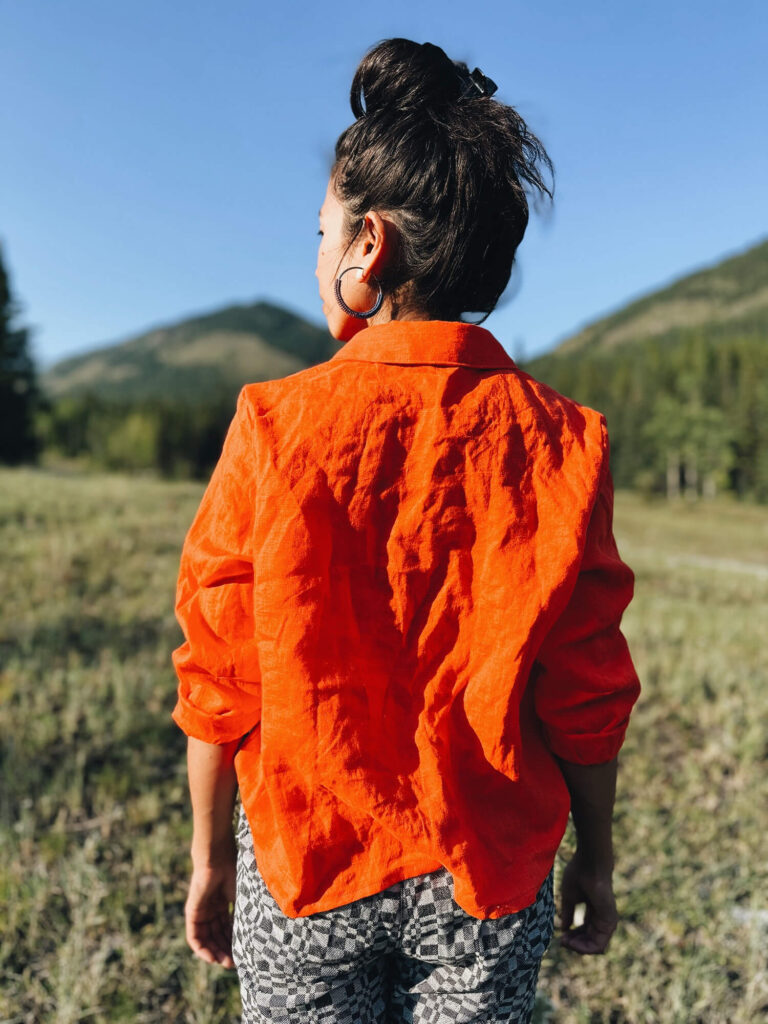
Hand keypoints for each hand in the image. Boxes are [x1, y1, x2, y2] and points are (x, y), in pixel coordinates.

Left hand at [185, 853, 236, 968]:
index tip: (244, 952)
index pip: (228, 927)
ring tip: (226, 963)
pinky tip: (212, 958)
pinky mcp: (192, 912)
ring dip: (215, 952)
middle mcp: (212, 908)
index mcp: (224, 902)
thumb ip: (246, 913)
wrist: (218, 857)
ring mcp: (202, 911)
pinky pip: (194, 936)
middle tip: (235, 963)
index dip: (234, 940)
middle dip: (226, 949)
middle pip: (217, 935)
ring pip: (207, 938)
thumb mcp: (242, 896)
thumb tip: (258, 932)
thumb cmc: (234, 870)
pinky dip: (202, 948)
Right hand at [559, 852, 617, 954]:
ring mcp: (607, 921)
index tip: (560, 935)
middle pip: (589, 940)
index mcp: (593, 911)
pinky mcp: (610, 922)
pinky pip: (598, 946)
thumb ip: (568, 913)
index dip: (573, 936)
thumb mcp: (569, 898)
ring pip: (595, 947)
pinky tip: (572, 942)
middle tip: (562, 941)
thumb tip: (564, 929)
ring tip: (565, 942)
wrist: (590, 863)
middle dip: (574, 943)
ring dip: (578, 948)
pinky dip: (584, 948)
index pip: (585, 931)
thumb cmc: (579, 874)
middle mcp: (602, 918)